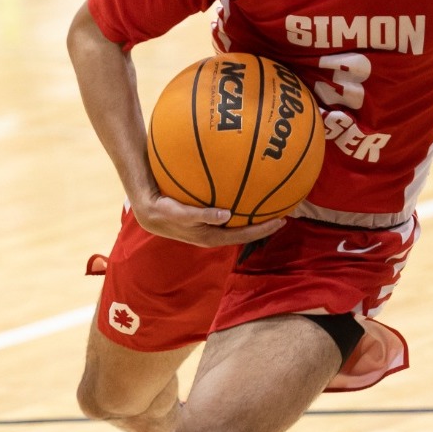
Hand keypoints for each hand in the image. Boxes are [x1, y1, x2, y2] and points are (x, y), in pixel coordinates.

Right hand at [132, 194, 284, 247]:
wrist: (149, 210)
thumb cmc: (164, 211)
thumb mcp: (181, 213)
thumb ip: (202, 215)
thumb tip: (226, 215)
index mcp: (211, 237)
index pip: (243, 235)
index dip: (262, 229)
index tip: (281, 221)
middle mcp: (214, 234)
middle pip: (245, 232)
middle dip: (263, 225)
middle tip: (283, 215)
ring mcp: (211, 228)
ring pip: (238, 225)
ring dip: (254, 217)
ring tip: (271, 206)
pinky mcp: (207, 219)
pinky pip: (229, 215)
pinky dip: (240, 207)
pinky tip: (247, 194)